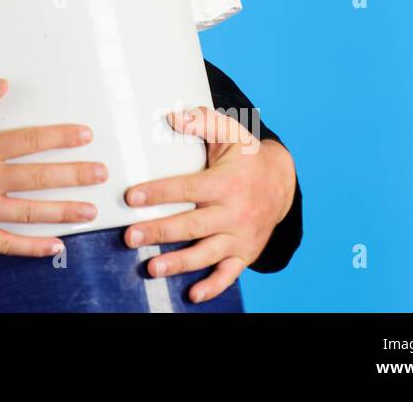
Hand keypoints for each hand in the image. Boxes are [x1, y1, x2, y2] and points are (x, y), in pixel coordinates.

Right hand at [0, 78, 107, 255]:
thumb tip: (0, 85)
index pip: (31, 140)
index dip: (61, 137)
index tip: (84, 136)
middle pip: (39, 176)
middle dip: (74, 174)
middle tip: (99, 173)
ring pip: (30, 210)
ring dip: (63, 211)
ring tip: (88, 210)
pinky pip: (6, 243)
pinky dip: (31, 247)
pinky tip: (53, 246)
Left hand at [121, 105, 296, 303]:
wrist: (281, 182)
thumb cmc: (246, 156)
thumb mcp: (230, 132)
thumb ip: (203, 122)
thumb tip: (173, 117)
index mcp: (226, 183)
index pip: (188, 188)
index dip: (160, 192)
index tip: (132, 196)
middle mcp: (234, 212)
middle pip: (193, 225)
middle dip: (160, 231)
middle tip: (131, 236)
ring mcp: (240, 236)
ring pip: (207, 253)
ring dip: (179, 263)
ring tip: (152, 268)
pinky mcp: (245, 253)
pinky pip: (229, 274)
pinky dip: (213, 286)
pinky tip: (192, 295)